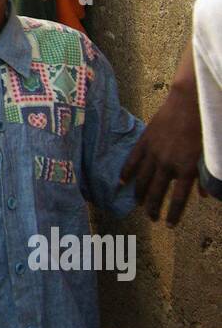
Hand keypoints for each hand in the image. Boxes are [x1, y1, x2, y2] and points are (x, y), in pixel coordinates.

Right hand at [120, 84, 201, 225]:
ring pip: (143, 179)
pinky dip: (127, 172)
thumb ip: (204, 176)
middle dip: (153, 208)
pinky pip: (132, 160)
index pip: (178, 199)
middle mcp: (167, 164)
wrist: (188, 103)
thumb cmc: (202, 127)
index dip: (173, 214)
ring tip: (138, 204)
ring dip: (140, 194)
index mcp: (185, 168)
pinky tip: (122, 182)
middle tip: (151, 218)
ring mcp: (153, 153)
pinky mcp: (145, 142)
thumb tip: (204, 195)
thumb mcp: (206, 154)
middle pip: (157, 192)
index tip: (168, 225)